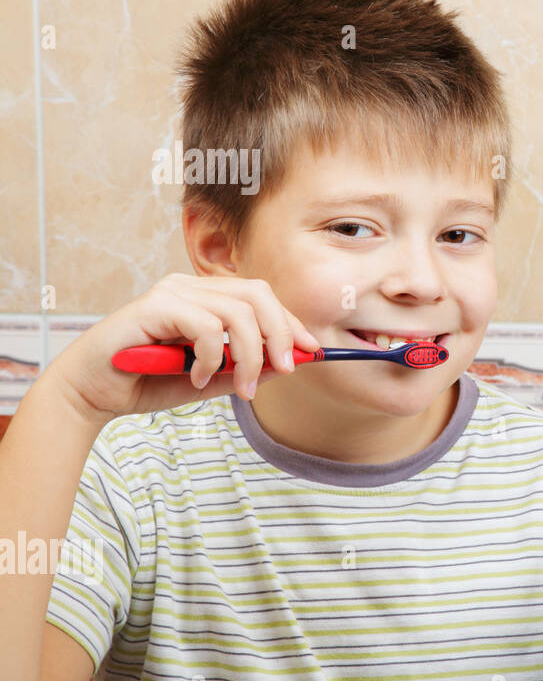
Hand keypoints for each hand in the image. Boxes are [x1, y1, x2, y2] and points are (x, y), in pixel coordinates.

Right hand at [48, 273, 320, 424]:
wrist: (93, 393)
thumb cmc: (147, 382)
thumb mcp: (210, 378)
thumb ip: (246, 368)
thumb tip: (288, 361)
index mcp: (207, 298)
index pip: (263, 298)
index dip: (291, 323)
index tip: (311, 352)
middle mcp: (191, 287)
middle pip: (258, 296)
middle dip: (281, 334)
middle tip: (286, 370)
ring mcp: (172, 292)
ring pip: (238, 312)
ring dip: (249, 356)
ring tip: (240, 388)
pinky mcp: (153, 306)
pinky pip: (206, 326)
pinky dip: (211, 358)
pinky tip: (195, 378)